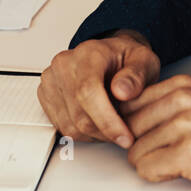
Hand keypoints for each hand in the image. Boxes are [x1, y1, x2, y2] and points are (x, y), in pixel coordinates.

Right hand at [38, 30, 160, 147]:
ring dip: (95, 134)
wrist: (111, 55)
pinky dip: (83, 133)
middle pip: (79, 114)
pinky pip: (63, 127)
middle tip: (126, 134)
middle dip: (106, 132)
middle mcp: (64, 65)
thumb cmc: (126, 58)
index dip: (106, 120)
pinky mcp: (45, 95)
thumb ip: (136, 75)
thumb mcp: (144, 60)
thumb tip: (122, 92)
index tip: (125, 137)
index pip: (88, 91)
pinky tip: (98, 121)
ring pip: (70, 125)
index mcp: (88, 54)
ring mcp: (51, 81)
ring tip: (113, 124)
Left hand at [119, 74, 190, 190]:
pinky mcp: (187, 153)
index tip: (139, 132)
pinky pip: (147, 167)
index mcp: (183, 86)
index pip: (134, 100)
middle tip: (159, 150)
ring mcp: (185, 126)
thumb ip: (171, 100)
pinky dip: (155, 173)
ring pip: (137, 150)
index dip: (133, 121)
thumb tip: (134, 110)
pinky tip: (173, 169)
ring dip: (150, 161)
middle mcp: (183, 101)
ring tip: (172, 160)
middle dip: (141, 143)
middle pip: (132, 126)